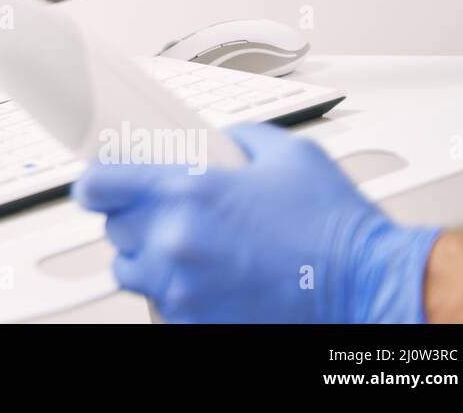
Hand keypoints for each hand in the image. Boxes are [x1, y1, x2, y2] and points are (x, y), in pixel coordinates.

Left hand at [74, 123, 439, 322]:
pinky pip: (162, 304)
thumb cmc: (334, 227)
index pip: (98, 185)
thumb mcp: (288, 154)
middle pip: (114, 229)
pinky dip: (177, 292)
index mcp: (189, 190)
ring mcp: (183, 287)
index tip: (98, 184)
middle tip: (166, 215)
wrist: (368, 286)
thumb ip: (239, 138)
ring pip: (133, 270)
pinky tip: (210, 279)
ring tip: (190, 251)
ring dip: (150, 258)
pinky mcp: (197, 323)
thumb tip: (221, 139)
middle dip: (135, 219)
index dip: (94, 182)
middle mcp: (176, 239)